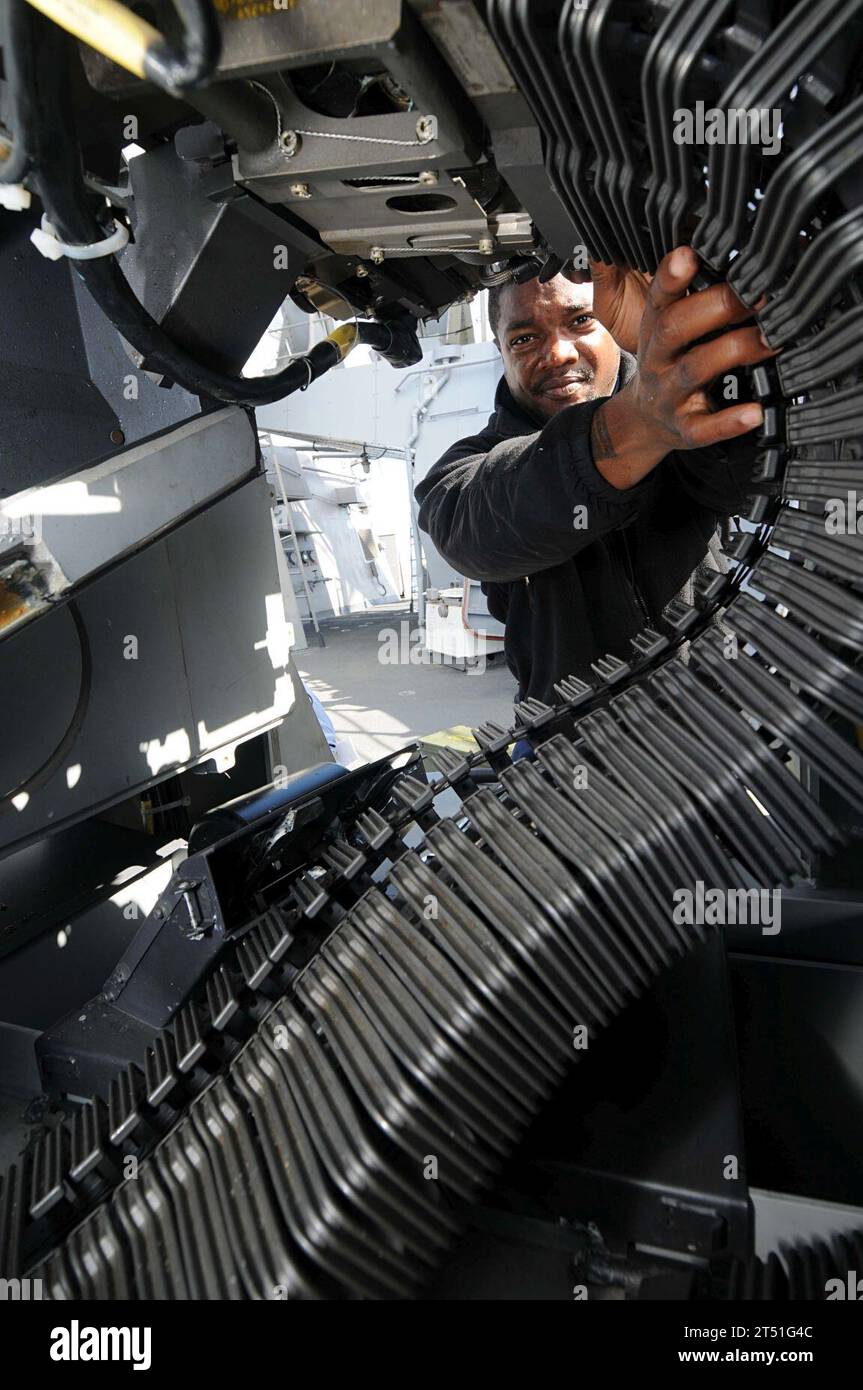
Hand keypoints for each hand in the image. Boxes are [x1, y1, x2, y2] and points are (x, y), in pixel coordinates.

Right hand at [590, 245, 773, 489]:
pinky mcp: (685, 428)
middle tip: (757, 294)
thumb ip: (693, 298)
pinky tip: (755, 412)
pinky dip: (730, 421)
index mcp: (655, 329)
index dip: (670, 276)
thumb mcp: (668, 329)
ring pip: (694, 370)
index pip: (658, 298)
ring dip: (734, 351)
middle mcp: (658, 359)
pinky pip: (704, 428)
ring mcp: (669, 394)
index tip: (689, 255)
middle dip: (716, 306)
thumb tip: (740, 259)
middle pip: (675, 327)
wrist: (644, 422)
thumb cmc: (670, 364)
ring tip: (771, 341)